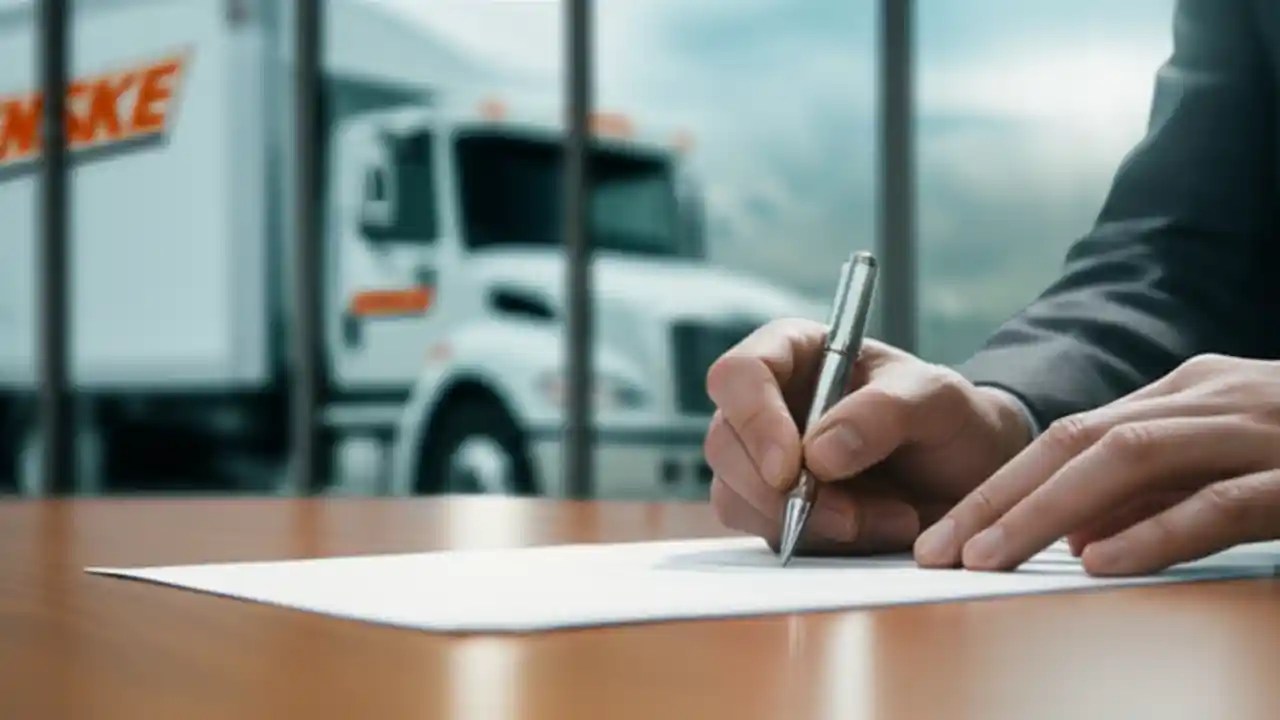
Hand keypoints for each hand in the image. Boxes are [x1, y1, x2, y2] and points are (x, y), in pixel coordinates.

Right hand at [703, 318, 1031, 553]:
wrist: (968, 477)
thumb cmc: (950, 420)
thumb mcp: (937, 400)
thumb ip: (883, 412)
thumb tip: (817, 454)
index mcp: (793, 353)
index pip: (738, 375)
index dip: (754, 420)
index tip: (791, 468)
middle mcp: (767, 404)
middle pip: (725, 445)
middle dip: (782, 492)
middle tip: (851, 515)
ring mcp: (763, 461)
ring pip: (736, 497)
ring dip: (808, 523)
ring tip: (888, 519)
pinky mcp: (773, 510)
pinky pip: (765, 533)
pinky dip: (817, 543)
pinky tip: (871, 530)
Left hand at [914, 354, 1279, 574]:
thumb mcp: (1229, 454)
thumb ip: (1160, 484)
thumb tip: (1076, 533)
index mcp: (1186, 392)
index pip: (1069, 434)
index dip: (999, 484)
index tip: (945, 534)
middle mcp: (1211, 398)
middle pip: (1080, 440)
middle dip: (998, 497)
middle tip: (938, 551)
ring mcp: (1259, 430)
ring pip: (1131, 459)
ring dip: (1048, 512)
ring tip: (989, 558)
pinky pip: (1224, 500)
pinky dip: (1157, 529)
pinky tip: (1101, 561)